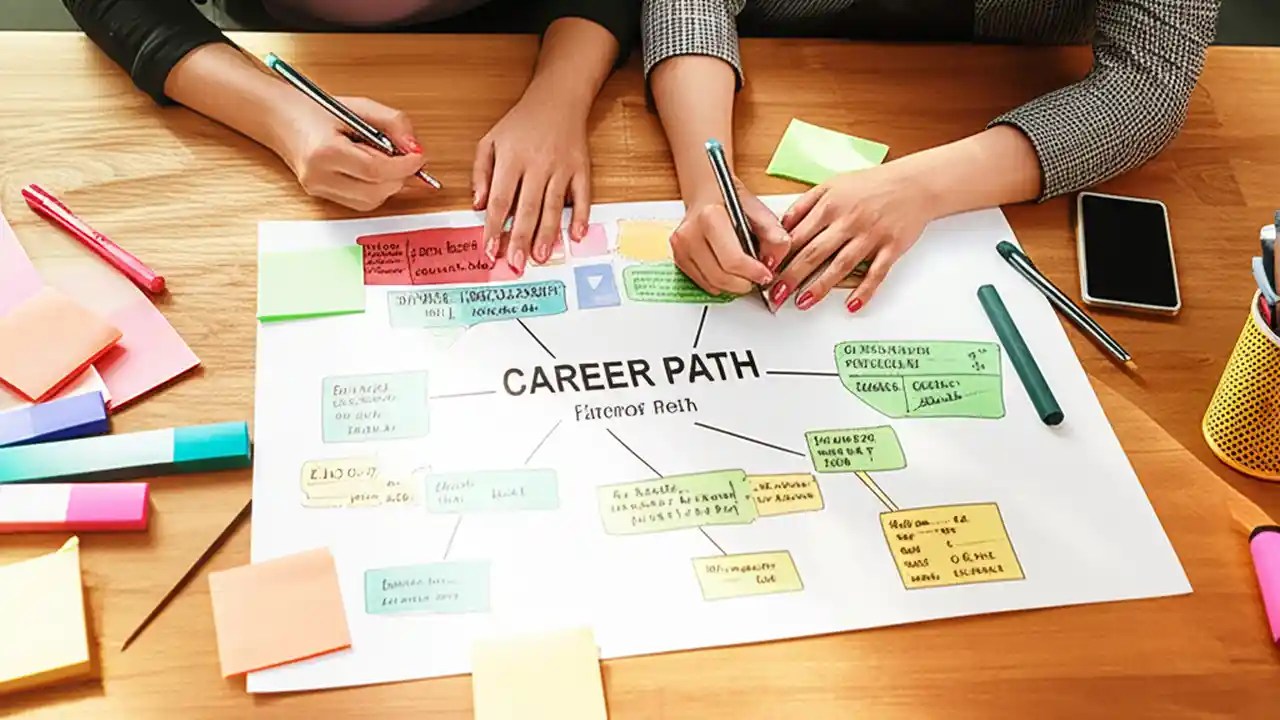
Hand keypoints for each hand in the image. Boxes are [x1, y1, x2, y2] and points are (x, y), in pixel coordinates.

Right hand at [275, 95, 426, 211]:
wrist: (280, 119)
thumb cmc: (316, 110)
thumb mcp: (359, 107)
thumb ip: (393, 123)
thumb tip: (416, 148)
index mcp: (324, 151)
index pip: (375, 169)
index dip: (404, 165)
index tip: (419, 156)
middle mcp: (319, 176)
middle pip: (376, 191)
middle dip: (400, 176)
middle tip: (408, 158)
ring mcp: (318, 190)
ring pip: (371, 201)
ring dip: (389, 184)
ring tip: (387, 161)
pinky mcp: (322, 197)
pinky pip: (361, 202)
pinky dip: (376, 189)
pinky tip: (374, 171)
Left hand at [473, 91, 590, 273]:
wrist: (557, 99)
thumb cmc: (521, 123)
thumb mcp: (490, 141)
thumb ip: (481, 172)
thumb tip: (478, 205)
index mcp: (512, 157)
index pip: (500, 199)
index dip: (494, 226)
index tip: (489, 249)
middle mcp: (537, 163)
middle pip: (527, 207)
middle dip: (520, 238)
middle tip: (516, 263)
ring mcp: (562, 167)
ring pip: (553, 206)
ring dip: (547, 234)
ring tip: (540, 257)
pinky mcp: (581, 169)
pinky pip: (582, 196)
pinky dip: (580, 216)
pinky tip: (576, 235)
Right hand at [670, 180, 789, 295]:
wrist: (708, 193)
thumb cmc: (733, 202)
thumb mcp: (759, 211)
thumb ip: (773, 234)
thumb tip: (774, 261)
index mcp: (710, 217)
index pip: (732, 260)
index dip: (753, 273)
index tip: (766, 274)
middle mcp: (689, 233)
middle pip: (720, 276)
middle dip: (744, 283)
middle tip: (758, 278)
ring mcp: (681, 248)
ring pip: (712, 284)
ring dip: (734, 286)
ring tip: (746, 275)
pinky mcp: (679, 259)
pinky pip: (704, 284)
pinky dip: (721, 284)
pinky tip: (731, 272)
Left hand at [773, 164, 932, 312]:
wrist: (915, 183)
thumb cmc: (872, 184)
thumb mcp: (832, 184)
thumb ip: (805, 204)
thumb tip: (781, 225)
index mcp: (830, 204)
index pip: (798, 234)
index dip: (780, 255)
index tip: (766, 271)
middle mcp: (849, 220)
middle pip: (814, 253)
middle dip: (792, 277)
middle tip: (776, 295)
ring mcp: (871, 235)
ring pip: (841, 265)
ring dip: (820, 287)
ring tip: (803, 302)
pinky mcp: (891, 247)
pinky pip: (876, 273)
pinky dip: (865, 291)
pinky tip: (852, 304)